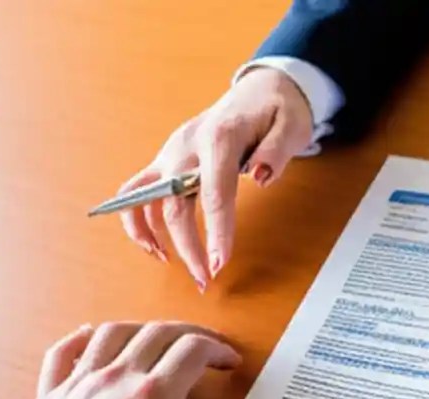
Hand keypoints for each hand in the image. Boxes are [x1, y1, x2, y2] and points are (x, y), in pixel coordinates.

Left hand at [0, 322, 280, 398]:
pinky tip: (96, 340)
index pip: (194, 351)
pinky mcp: (50, 395)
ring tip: (162, 341)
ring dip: (146, 329)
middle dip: (191, 334)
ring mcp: (79, 383)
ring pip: (116, 331)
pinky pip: (66, 350)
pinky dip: (86, 338)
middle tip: (209, 350)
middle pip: (160, 332)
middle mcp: (116, 379)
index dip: (219, 351)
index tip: (232, 365)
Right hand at [117, 68, 313, 290]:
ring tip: (167, 263)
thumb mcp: (291, 125)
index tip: (220, 264)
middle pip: (174, 202)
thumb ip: (276, 151)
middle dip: (187, 246)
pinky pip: (138, 191)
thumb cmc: (278, 110)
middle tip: (204, 280)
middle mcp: (186, 145)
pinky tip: (154, 244)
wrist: (260, 89)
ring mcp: (171, 152)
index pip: (214, 193)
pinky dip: (137, 218)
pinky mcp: (166, 159)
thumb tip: (258, 176)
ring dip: (148, 234)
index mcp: (219, 138)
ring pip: (142, 197)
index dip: (216, 231)